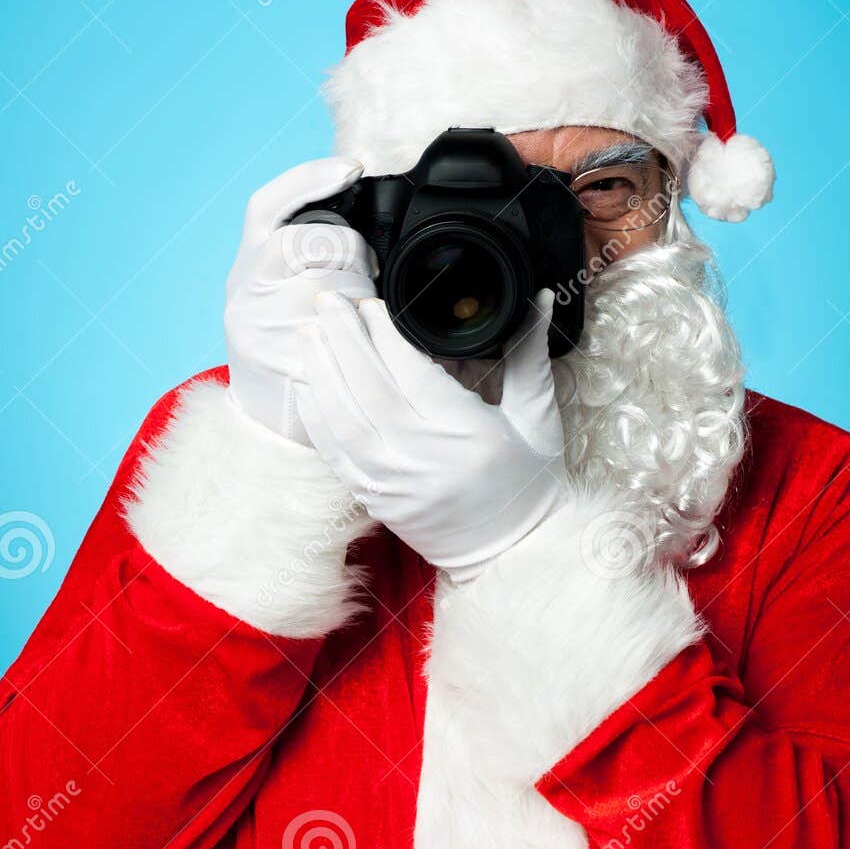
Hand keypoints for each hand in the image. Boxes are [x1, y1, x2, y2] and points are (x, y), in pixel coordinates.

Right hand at [224, 157, 375, 440]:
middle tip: (365, 274)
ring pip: (330, 288)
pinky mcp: (283, 367)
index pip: (269, 207)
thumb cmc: (282, 340)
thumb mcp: (278, 288)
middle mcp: (246, 292)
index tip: (352, 165)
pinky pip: (336, 337)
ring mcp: (260, 330)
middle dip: (352, 253)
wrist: (262, 413)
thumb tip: (352, 199)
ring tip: (359, 315)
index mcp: (247, 265)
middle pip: (312, 244)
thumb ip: (303, 251)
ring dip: (361, 297)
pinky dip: (360, 336)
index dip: (309, 179)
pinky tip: (363, 342)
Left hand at [292, 291, 566, 576]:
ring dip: (322, 371)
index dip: (384, 333)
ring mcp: (392, 481)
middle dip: (343, 338)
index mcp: (465, 431)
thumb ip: (528, 354)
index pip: (411, 371)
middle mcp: (422, 456)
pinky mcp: (375, 498)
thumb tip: (541, 296)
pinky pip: (334, 453)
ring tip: (310, 332)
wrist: (512, 552)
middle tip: (327, 300)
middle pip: (369, 386)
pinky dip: (317, 418)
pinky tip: (308, 387)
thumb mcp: (537, 417)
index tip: (371, 304)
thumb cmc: (528, 484)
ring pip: (344, 416)